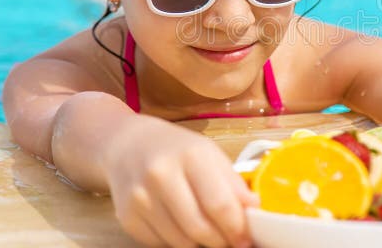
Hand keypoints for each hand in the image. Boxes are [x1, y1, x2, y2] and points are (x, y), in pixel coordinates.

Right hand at [103, 116, 257, 246]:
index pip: (219, 204)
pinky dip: (176, 241)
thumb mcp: (210, 154)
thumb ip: (234, 183)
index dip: (237, 228)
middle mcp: (161, 175)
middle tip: (229, 240)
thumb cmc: (177, 150)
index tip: (246, 238)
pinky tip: (181, 225)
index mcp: (190, 156)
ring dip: (200, 244)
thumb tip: (255, 211)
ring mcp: (140, 197)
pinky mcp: (127, 216)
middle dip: (220, 241)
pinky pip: (160, 244)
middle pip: (199, 228)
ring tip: (208, 232)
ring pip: (180, 242)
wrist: (128, 144)